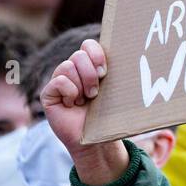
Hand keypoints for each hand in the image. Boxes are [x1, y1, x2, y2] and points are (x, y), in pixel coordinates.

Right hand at [41, 38, 128, 185]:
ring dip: (82, 85)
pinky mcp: (48, 93)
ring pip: (68, 66)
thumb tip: (136, 55)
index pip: (88, 45)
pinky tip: (73, 104)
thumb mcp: (115, 92)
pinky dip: (70, 92)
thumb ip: (118, 74)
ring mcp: (59, 81)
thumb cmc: (107, 115)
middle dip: (91, 73)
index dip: (96, 53)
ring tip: (86, 99)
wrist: (96, 140)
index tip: (105, 72)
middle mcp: (73, 70)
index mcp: (90, 66)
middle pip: (79, 54)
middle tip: (96, 91)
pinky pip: (58, 81)